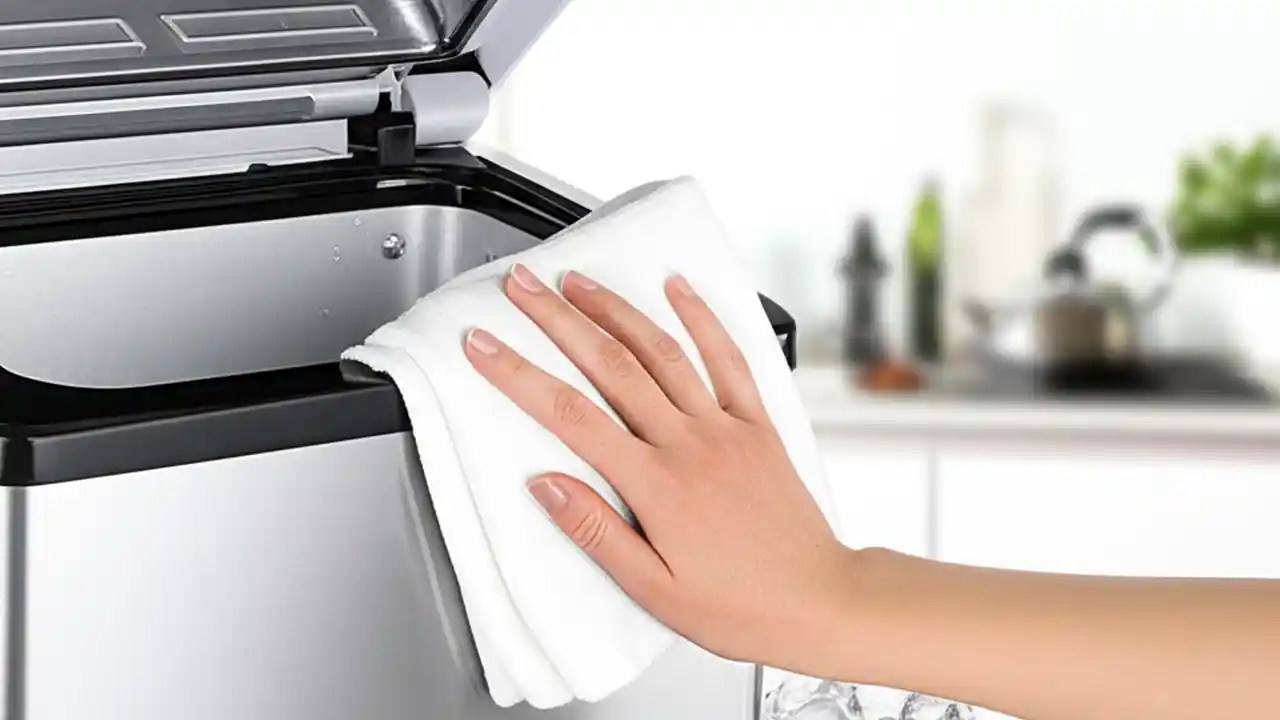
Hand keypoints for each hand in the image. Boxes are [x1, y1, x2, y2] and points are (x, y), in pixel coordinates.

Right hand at [463, 264, 853, 669]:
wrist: (819, 600)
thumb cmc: (741, 604)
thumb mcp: (654, 589)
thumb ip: (596, 531)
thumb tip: (545, 485)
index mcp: (657, 485)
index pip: (571, 416)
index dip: (519, 375)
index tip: (485, 346)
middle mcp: (689, 444)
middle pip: (610, 366)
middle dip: (558, 320)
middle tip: (522, 286)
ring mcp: (725, 428)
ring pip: (662, 353)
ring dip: (616, 310)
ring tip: (578, 280)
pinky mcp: (757, 425)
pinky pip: (729, 360)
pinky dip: (703, 318)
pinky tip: (680, 289)